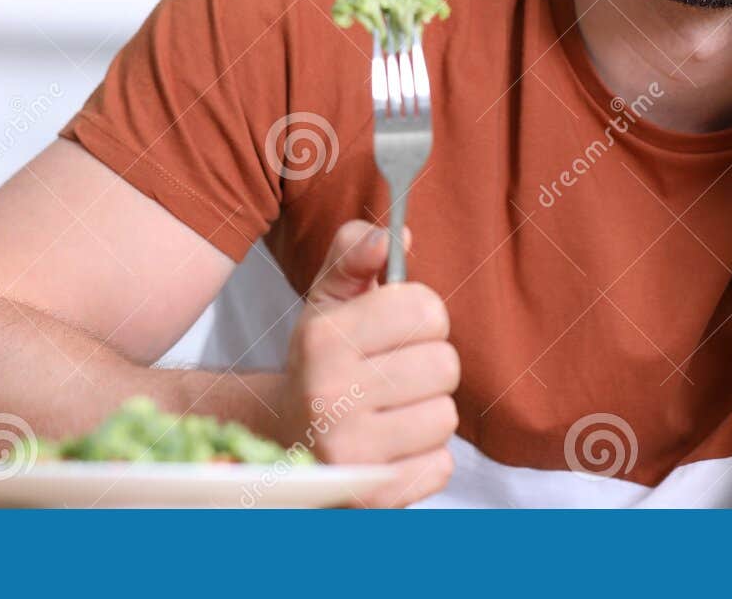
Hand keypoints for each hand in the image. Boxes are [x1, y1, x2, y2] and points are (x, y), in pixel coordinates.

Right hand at [276, 220, 459, 506]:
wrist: (286, 445)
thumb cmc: (322, 363)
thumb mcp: (329, 300)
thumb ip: (356, 252)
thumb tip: (393, 235)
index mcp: (323, 338)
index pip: (425, 309)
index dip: (421, 316)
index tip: (398, 329)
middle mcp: (330, 394)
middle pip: (444, 364)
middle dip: (427, 365)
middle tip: (394, 374)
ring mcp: (350, 452)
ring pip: (445, 416)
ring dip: (426, 412)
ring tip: (390, 412)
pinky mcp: (373, 497)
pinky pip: (442, 466)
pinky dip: (425, 458)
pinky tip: (391, 448)